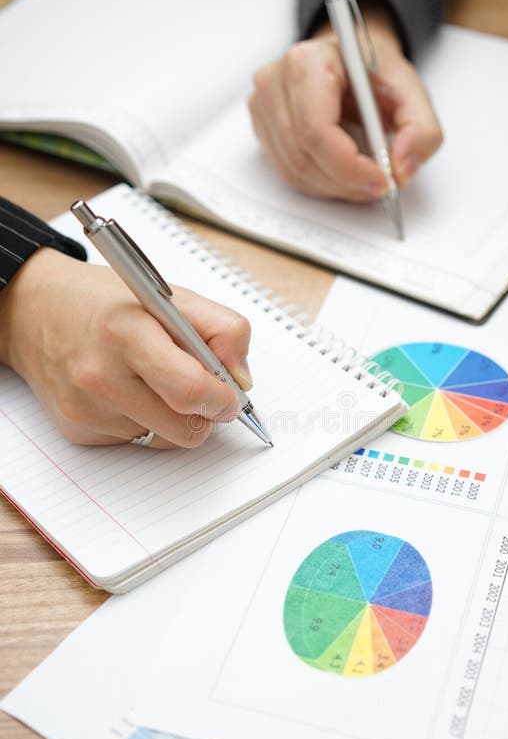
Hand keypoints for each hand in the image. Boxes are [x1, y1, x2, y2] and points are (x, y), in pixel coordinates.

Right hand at [0, 249, 251, 447]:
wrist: (35, 311)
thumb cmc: (108, 303)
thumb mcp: (170, 296)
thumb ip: (222, 329)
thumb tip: (241, 380)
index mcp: (126, 332)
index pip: (190, 389)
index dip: (222, 399)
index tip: (231, 395)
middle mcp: (100, 375)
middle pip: (185, 429)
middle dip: (205, 413)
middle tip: (203, 391)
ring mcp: (86, 409)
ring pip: (166, 441)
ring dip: (175, 418)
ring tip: (155, 382)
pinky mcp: (78, 431)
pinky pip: (137, 442)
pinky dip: (145, 421)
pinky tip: (126, 392)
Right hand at [248, 0, 441, 201]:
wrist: (350, 60)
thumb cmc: (373, 73)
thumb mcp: (412, 92)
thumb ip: (421, 131)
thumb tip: (403, 170)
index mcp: (308, 61)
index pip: (317, 131)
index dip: (349, 167)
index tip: (380, 182)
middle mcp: (275, 81)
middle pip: (304, 157)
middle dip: (345, 183)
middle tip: (377, 187)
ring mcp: (263, 105)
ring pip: (294, 171)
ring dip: (334, 187)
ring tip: (363, 179)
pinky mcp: (262, 127)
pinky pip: (288, 173)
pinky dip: (320, 183)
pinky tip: (341, 172)